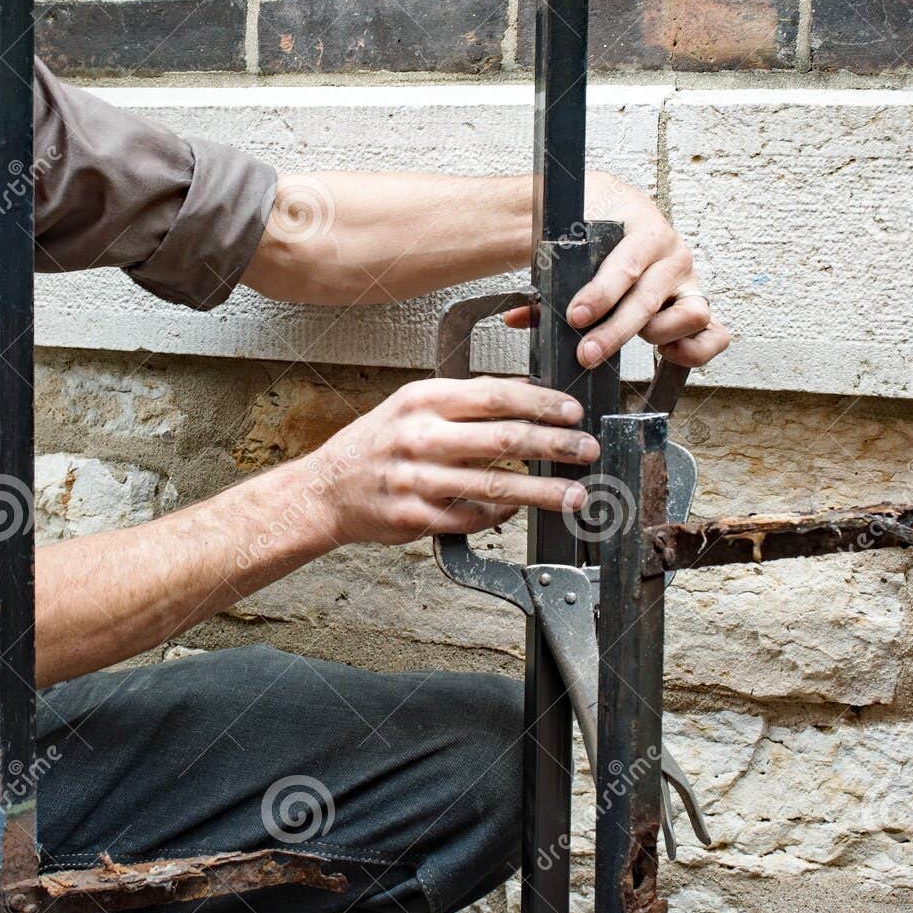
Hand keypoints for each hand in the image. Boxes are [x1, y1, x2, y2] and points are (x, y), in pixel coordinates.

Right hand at [312, 377, 597, 545]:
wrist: (326, 490)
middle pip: (504, 439)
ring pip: (496, 486)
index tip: (572, 411)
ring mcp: (416, 479)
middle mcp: (418, 436)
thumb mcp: (410, 407)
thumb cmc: (374, 445)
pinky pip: (472, 517)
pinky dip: (501, 514)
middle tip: (586, 449)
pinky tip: (518, 510)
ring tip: (574, 493)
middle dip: (555, 445)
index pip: (495, 395)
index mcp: (422, 400)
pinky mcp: (415, 517)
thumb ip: (461, 403)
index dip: (541, 402)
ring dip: (542, 491)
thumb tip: (525, 397)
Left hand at [500, 173, 730, 368]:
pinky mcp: (694, 304)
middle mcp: (672, 256)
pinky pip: (715, 333)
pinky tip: (667, 353)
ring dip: (658, 333)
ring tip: (630, 341)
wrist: (616, 208)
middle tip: (586, 351)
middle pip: (649, 299)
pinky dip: (697, 349)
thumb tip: (516, 319)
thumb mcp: (573, 243)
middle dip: (615, 330)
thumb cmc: (595, 230)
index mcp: (644, 230)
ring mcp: (688, 281)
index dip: (601, 295)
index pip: (627, 266)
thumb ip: (547, 283)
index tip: (576, 316)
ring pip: (692, 315)